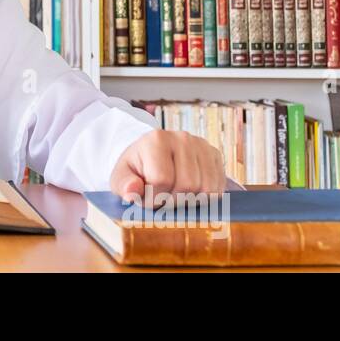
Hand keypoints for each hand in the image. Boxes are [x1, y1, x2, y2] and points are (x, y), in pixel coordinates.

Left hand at [109, 130, 225, 204]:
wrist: (152, 153)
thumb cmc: (136, 168)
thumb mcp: (121, 176)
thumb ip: (124, 185)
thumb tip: (132, 192)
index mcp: (156, 140)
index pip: (162, 180)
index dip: (154, 198)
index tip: (147, 197)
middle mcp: (182, 138)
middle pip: (187, 186)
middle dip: (172, 201)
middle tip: (162, 198)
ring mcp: (202, 145)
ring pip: (206, 189)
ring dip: (190, 201)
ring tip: (174, 195)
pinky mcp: (215, 155)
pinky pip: (218, 188)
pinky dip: (204, 198)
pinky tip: (189, 193)